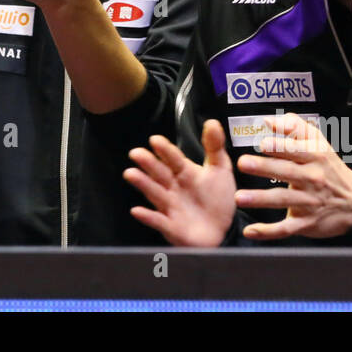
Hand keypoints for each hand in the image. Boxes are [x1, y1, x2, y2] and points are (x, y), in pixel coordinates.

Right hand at [125, 119, 236, 246]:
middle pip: (159, 173)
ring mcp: (170, 206)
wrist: (222, 230)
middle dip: (148, 163)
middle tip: (136, 153)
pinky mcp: (171, 226)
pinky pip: (158, 221)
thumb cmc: (216, 198)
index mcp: (184, 172)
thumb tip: (212, 122)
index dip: (165, 150)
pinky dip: (147, 217)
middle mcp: (173, 187)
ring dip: (143, 184)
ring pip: (155, 193)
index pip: (173, 158)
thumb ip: (215, 147)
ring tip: (130, 173)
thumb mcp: (220, 170)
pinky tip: (137, 211)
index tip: (155, 140)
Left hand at [234, 112, 351, 239]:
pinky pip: (286, 228)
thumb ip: (295, 127)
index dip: (279, 146)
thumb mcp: (319, 143)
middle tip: (243, 163)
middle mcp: (312, 179)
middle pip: (286, 172)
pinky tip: (251, 231)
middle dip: (264, 167)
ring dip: (260, 199)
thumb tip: (269, 121)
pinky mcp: (306, 223)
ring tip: (240, 197)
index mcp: (314, 157)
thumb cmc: (331, 168)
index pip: (296, 150)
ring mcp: (309, 202)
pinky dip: (268, 232)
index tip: (263, 143)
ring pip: (283, 199)